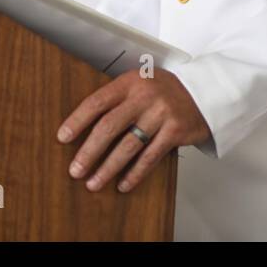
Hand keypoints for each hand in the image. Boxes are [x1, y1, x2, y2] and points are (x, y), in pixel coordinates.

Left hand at [56, 69, 210, 192]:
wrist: (204, 92)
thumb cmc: (164, 91)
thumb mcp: (140, 84)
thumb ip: (118, 99)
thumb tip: (84, 127)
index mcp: (130, 81)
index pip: (97, 102)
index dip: (77, 120)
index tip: (62, 138)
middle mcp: (145, 96)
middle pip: (109, 126)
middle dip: (89, 152)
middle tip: (75, 170)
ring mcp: (161, 113)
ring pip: (128, 146)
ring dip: (108, 168)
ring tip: (94, 183)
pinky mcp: (175, 131)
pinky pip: (150, 157)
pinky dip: (135, 173)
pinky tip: (123, 184)